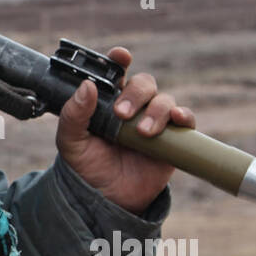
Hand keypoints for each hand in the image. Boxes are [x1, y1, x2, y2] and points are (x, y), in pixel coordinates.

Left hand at [54, 46, 195, 214]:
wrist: (106, 200)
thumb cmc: (86, 167)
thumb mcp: (70, 141)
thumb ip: (74, 114)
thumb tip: (87, 86)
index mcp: (107, 101)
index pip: (115, 72)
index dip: (119, 60)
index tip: (121, 55)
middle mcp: (133, 106)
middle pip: (143, 83)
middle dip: (135, 94)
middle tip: (122, 114)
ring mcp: (154, 120)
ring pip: (164, 99)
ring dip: (157, 110)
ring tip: (142, 133)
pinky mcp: (172, 139)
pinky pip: (185, 119)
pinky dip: (184, 115)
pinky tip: (176, 121)